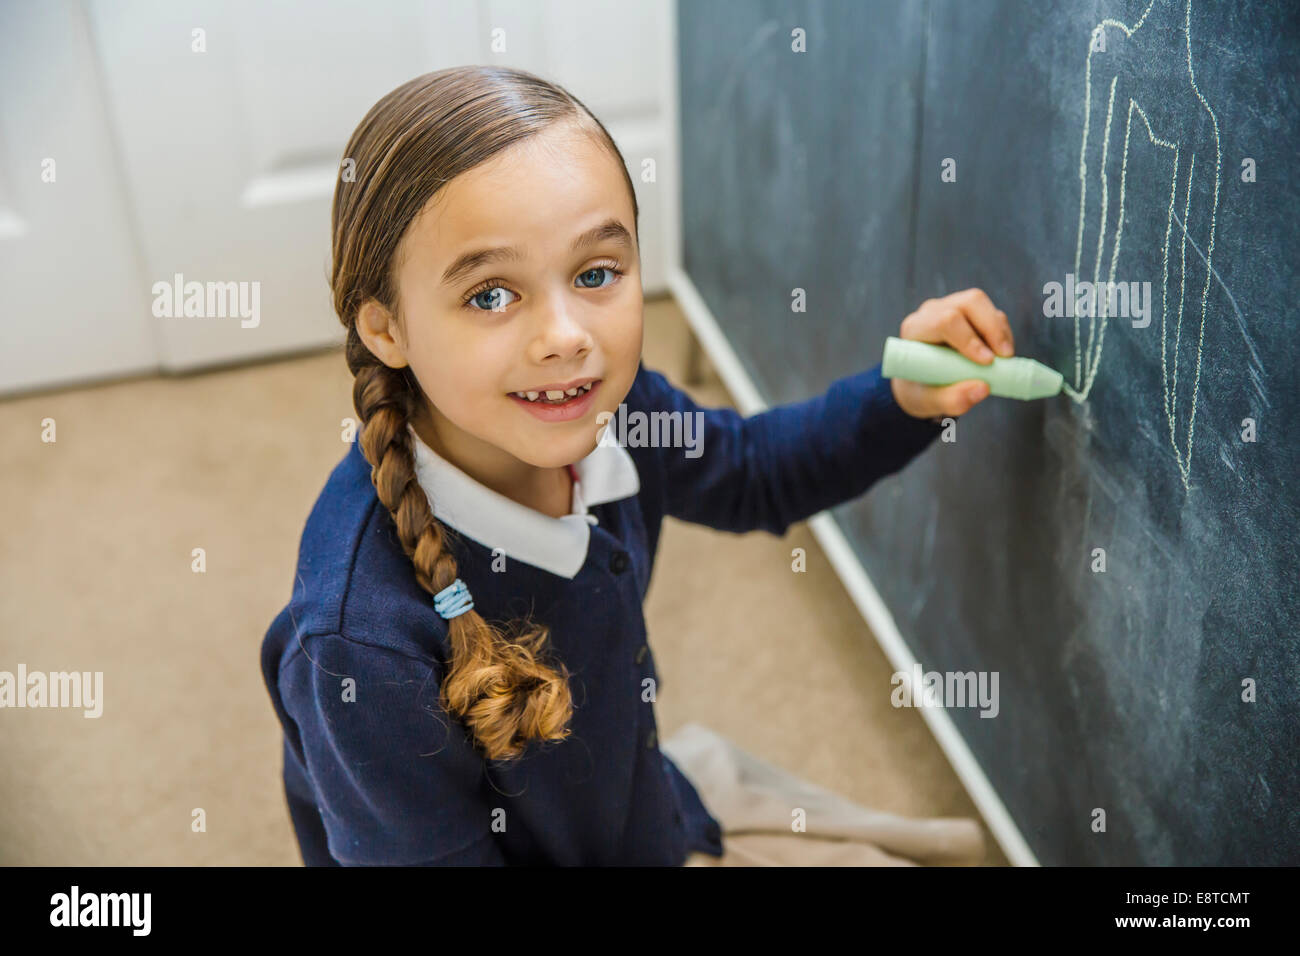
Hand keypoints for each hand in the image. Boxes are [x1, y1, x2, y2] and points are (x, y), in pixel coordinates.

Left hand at [889, 288, 1015, 419]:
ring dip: (1000, 331)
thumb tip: (983, 388)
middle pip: (969, 302)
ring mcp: (950, 307)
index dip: (970, 339)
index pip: (946, 321)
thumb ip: (952, 400)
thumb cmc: (921, 391)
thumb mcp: (929, 402)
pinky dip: (1003, 333)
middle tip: (1005, 358)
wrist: (920, 384)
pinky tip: (1001, 356)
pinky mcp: (967, 312)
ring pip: (981, 303)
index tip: (987, 362)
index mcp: (915, 329)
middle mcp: (932, 312)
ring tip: (1004, 359)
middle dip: (993, 328)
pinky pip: (991, 313)